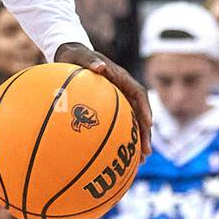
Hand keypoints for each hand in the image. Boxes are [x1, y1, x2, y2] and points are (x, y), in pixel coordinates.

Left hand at [53, 42, 153, 160]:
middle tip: (146, 153)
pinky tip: (116, 156)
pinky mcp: (108, 107)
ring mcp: (117, 99)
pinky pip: (117, 124)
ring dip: (137, 140)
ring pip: (131, 122)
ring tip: (140, 162)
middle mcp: (122, 90)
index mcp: (120, 78)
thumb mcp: (80, 56)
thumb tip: (100, 66)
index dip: (145, 108)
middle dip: (145, 133)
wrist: (69, 55)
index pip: (138, 93)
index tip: (148, 123)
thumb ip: (89, 60)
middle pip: (139, 113)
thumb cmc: (74, 56)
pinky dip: (120, 138)